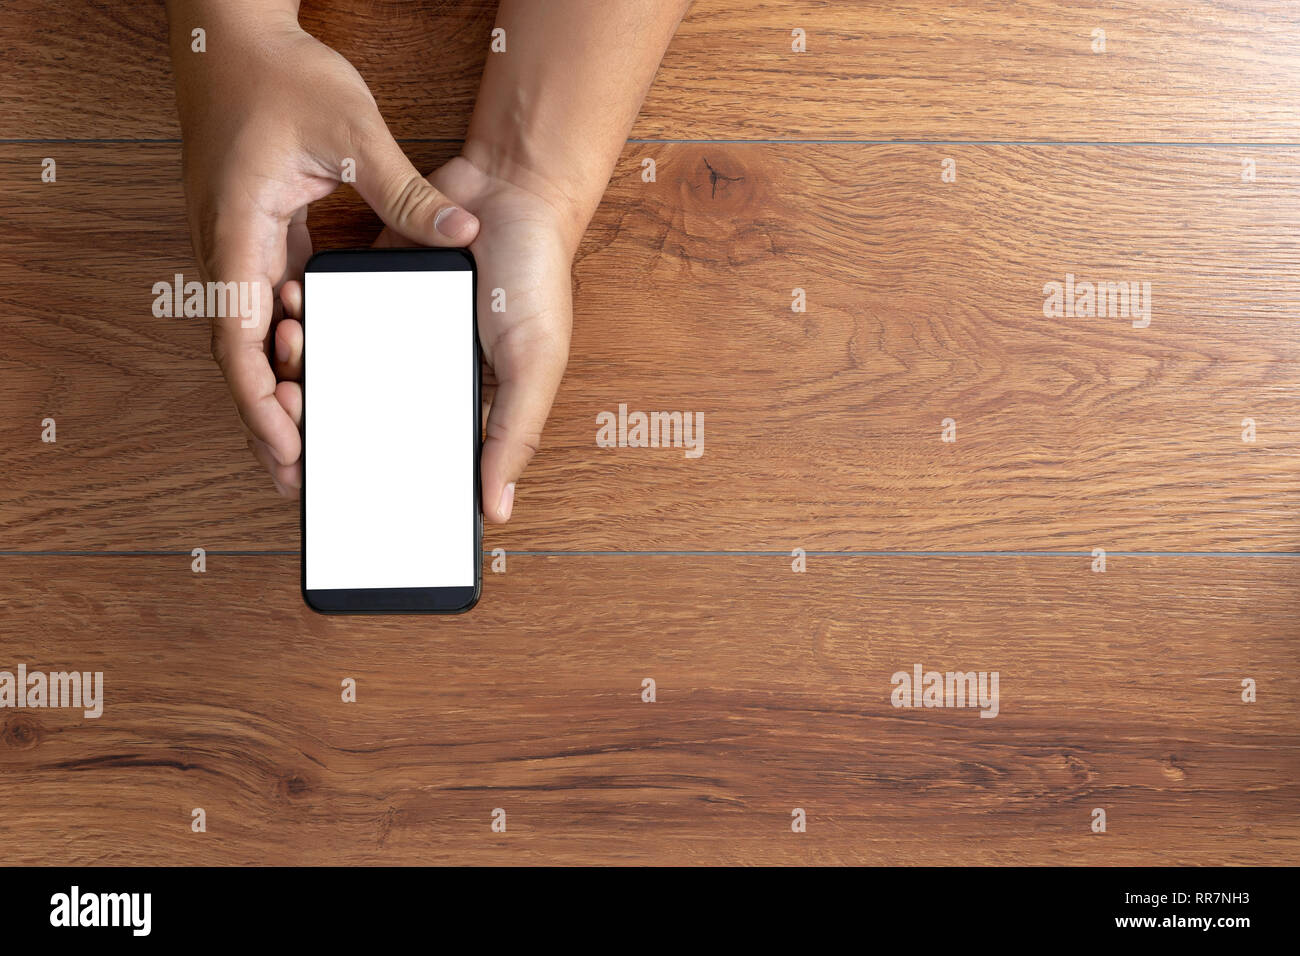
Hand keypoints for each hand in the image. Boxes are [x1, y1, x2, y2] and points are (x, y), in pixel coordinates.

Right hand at [168, 6, 477, 494]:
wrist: (229, 32)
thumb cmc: (276, 75)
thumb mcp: (349, 129)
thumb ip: (404, 187)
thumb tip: (463, 227)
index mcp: (238, 236)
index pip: (240, 346)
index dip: (261, 408)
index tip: (290, 451)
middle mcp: (228, 253)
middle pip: (245, 360)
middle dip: (270, 421)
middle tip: (306, 477)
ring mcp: (239, 248)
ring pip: (257, 340)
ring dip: (284, 388)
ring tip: (318, 442)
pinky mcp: (259, 239)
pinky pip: (272, 308)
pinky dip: (295, 345)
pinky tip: (325, 368)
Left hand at [281, 154, 574, 521]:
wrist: (508, 186)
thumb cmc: (535, 277)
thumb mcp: (535, 362)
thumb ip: (515, 434)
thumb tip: (496, 509)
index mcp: (465, 402)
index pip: (416, 458)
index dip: (378, 480)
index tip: (340, 500)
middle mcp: (423, 376)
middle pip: (365, 418)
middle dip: (324, 426)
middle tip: (295, 429)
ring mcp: (393, 336)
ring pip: (337, 370)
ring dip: (306, 371)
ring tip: (291, 365)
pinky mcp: (367, 295)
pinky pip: (329, 318)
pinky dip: (308, 322)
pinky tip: (292, 323)